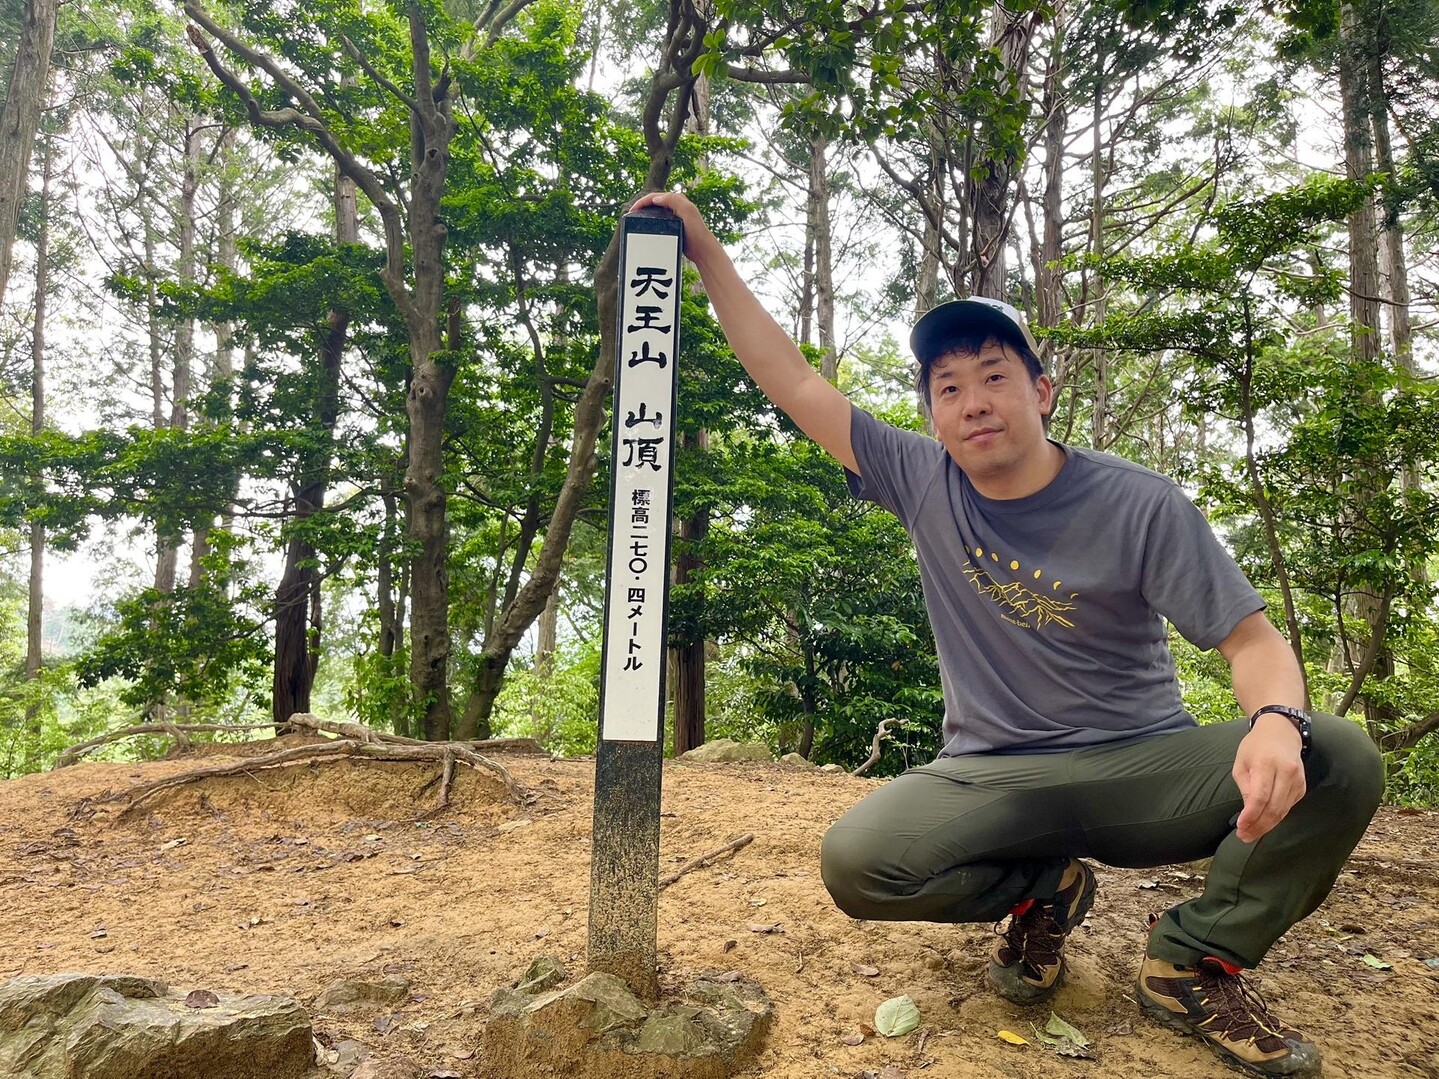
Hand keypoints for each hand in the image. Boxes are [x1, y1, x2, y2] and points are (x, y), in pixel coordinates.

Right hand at [628, 190, 721, 264]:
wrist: (702, 249)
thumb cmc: (696, 231)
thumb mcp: (687, 211)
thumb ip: (673, 200)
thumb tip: (656, 198)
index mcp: (678, 200)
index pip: (655, 197)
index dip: (642, 201)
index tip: (632, 210)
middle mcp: (676, 206)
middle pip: (653, 202)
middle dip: (641, 206)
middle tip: (631, 214)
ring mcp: (674, 216)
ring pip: (655, 211)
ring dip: (645, 213)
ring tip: (635, 219)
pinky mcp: (674, 226)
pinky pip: (658, 220)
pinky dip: (650, 222)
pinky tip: (645, 228)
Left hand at [1232, 715, 1306, 842]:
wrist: (1282, 732)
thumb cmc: (1256, 746)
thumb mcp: (1242, 762)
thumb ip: (1245, 786)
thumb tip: (1248, 812)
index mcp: (1267, 764)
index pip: (1260, 796)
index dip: (1251, 814)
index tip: (1240, 826)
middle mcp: (1286, 772)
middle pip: (1274, 807)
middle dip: (1258, 826)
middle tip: (1244, 837)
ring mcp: (1298, 780)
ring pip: (1283, 811)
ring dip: (1267, 825)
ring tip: (1251, 834)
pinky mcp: (1302, 787)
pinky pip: (1289, 807)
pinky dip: (1276, 817)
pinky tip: (1264, 822)